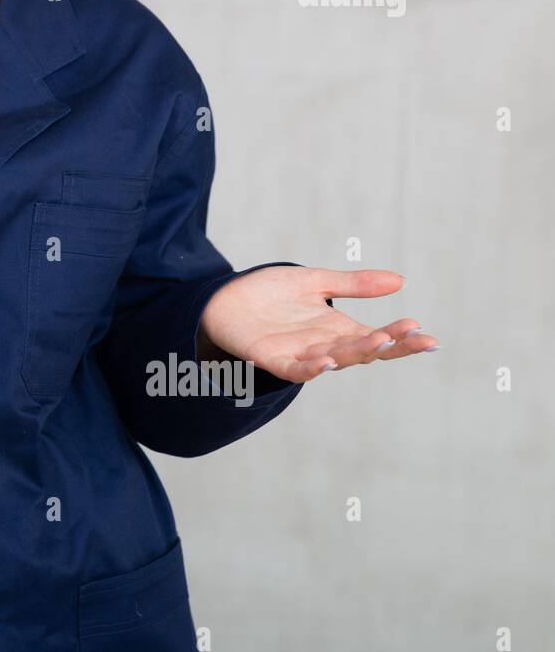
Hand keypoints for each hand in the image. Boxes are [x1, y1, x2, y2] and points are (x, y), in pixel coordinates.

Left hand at [196, 266, 437, 383]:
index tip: (426, 333)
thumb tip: (401, 281)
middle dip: (390, 344)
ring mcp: (300, 354)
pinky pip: (296, 370)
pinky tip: (329, 362)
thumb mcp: (316, 282)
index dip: (401, 337)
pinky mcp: (272, 358)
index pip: (377, 337)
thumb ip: (354, 284)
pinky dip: (312, 368)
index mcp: (339, 329)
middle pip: (363, 350)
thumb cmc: (270, 292)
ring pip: (336, 359)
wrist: (225, 298)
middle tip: (416, 336)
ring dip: (357, 352)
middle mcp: (324, 346)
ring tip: (381, 340)